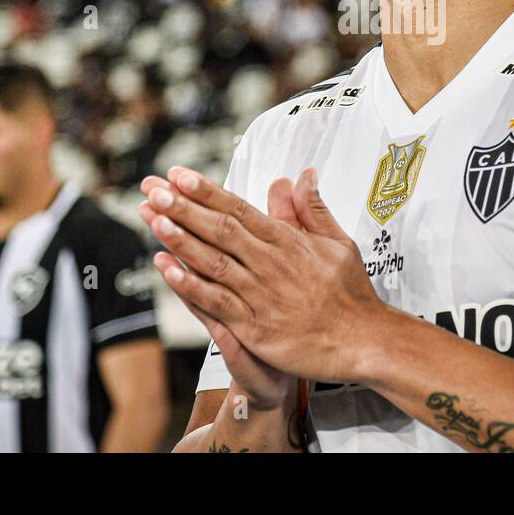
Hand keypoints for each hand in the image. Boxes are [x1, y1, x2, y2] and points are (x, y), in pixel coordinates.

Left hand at [142, 165, 388, 382]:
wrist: (362, 340)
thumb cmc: (349, 292)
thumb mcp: (337, 241)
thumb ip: (311, 208)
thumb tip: (300, 175)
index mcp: (287, 240)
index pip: (239, 209)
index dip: (206, 192)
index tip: (178, 175)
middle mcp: (270, 263)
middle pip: (219, 229)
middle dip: (182, 207)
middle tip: (152, 189)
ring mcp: (261, 294)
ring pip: (213, 261)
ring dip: (180, 239)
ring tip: (153, 218)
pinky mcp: (255, 327)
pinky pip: (216, 302)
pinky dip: (189, 285)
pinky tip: (166, 269)